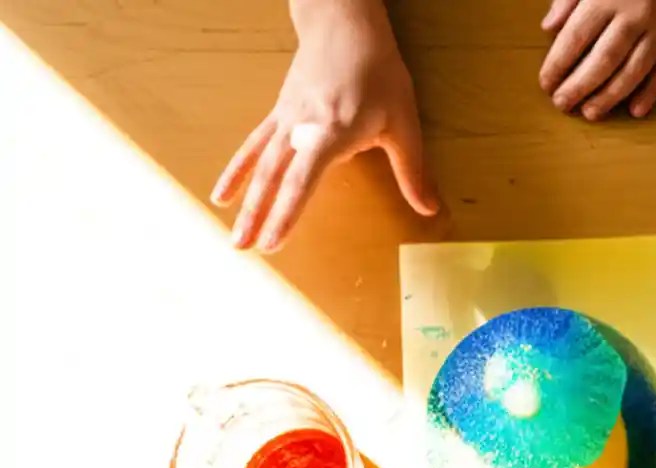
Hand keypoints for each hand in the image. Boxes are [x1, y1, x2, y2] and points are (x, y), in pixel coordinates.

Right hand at [211, 0, 438, 252]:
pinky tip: (221, 194)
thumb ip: (413, 171)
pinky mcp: (280, 114)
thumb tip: (430, 210)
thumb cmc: (378, 72)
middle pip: (275, 178)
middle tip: (244, 249)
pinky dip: (237, 171)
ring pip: (261, 166)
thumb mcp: (404, 123)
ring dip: (245, 202)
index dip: (288, 212)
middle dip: (258, 215)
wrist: (345, 27)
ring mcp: (286, 121)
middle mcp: (302, 128)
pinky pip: (254, 146)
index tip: (274, 242)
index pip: (304, 180)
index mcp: (331, 132)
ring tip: (234, 237)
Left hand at [540, 0, 655, 120]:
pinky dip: (653, 91)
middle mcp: (634, 14)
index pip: (575, 38)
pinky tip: (637, 111)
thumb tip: (549, 27)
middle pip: (603, 60)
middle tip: (563, 106)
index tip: (546, 84)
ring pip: (634, 70)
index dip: (558, 65)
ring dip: (611, 96)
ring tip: (592, 114)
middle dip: (580, 87)